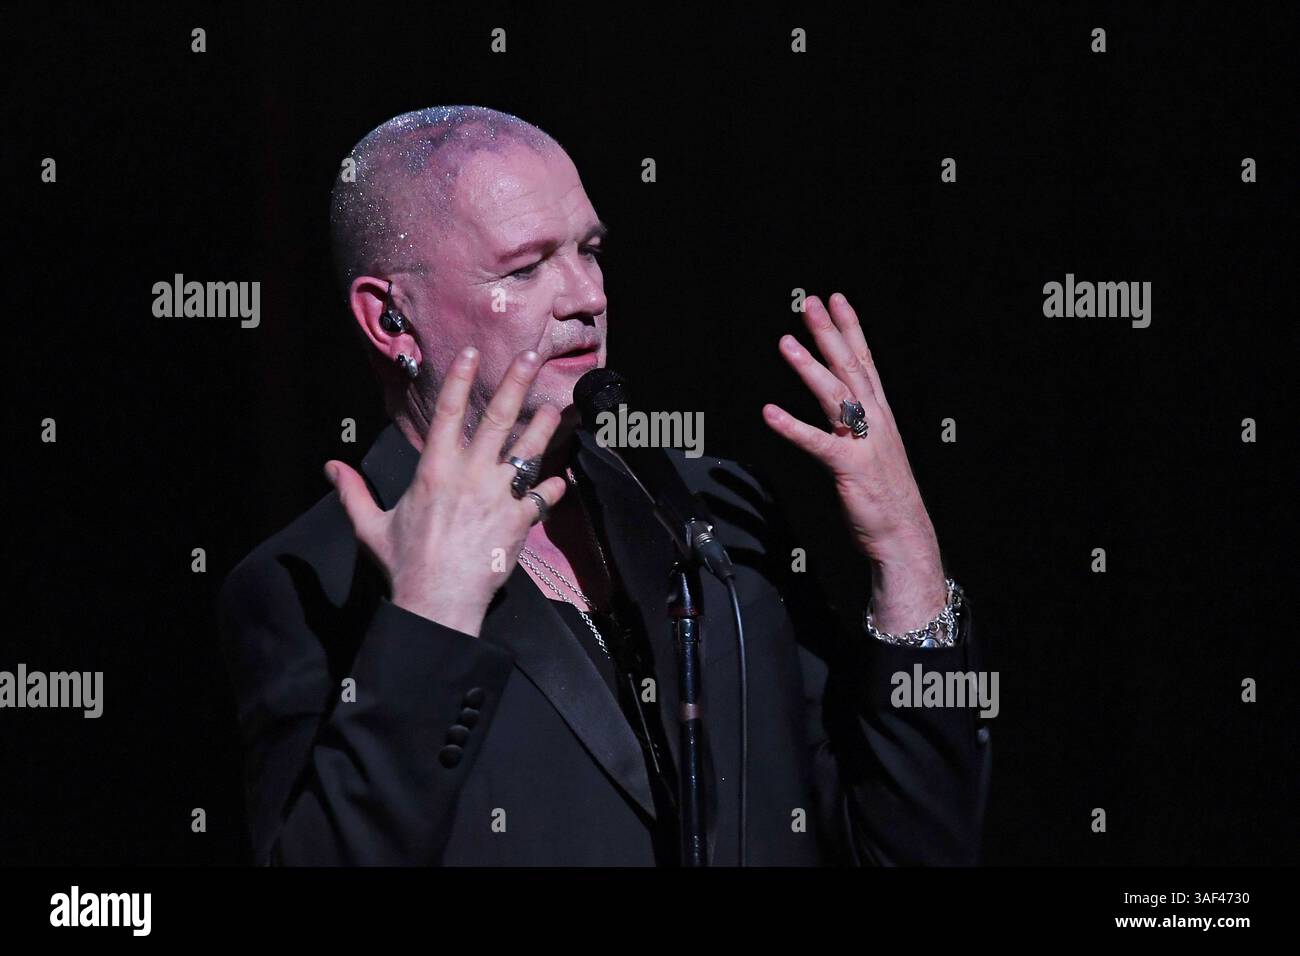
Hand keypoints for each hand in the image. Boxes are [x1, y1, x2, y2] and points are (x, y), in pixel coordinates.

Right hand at [324, 347, 567, 636]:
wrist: (438, 602)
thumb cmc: (404, 565)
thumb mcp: (370, 526)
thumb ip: (353, 492)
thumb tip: (330, 467)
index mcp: (434, 470)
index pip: (447, 413)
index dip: (460, 379)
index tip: (473, 352)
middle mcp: (469, 475)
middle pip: (497, 419)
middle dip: (516, 383)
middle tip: (532, 356)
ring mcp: (498, 496)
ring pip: (527, 451)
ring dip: (543, 428)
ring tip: (556, 408)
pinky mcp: (518, 521)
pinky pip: (542, 497)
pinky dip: (553, 488)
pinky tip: (561, 480)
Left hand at [762, 293, 945, 628]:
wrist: (905, 535)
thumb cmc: (886, 497)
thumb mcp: (874, 450)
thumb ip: (857, 424)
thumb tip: (840, 407)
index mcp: (880, 415)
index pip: (864, 361)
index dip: (850, 328)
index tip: (836, 299)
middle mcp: (875, 421)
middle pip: (849, 367)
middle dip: (828, 332)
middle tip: (809, 303)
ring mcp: (864, 442)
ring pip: (834, 395)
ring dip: (809, 367)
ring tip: (787, 342)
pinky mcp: (850, 467)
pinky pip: (816, 443)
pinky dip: (792, 426)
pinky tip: (770, 412)